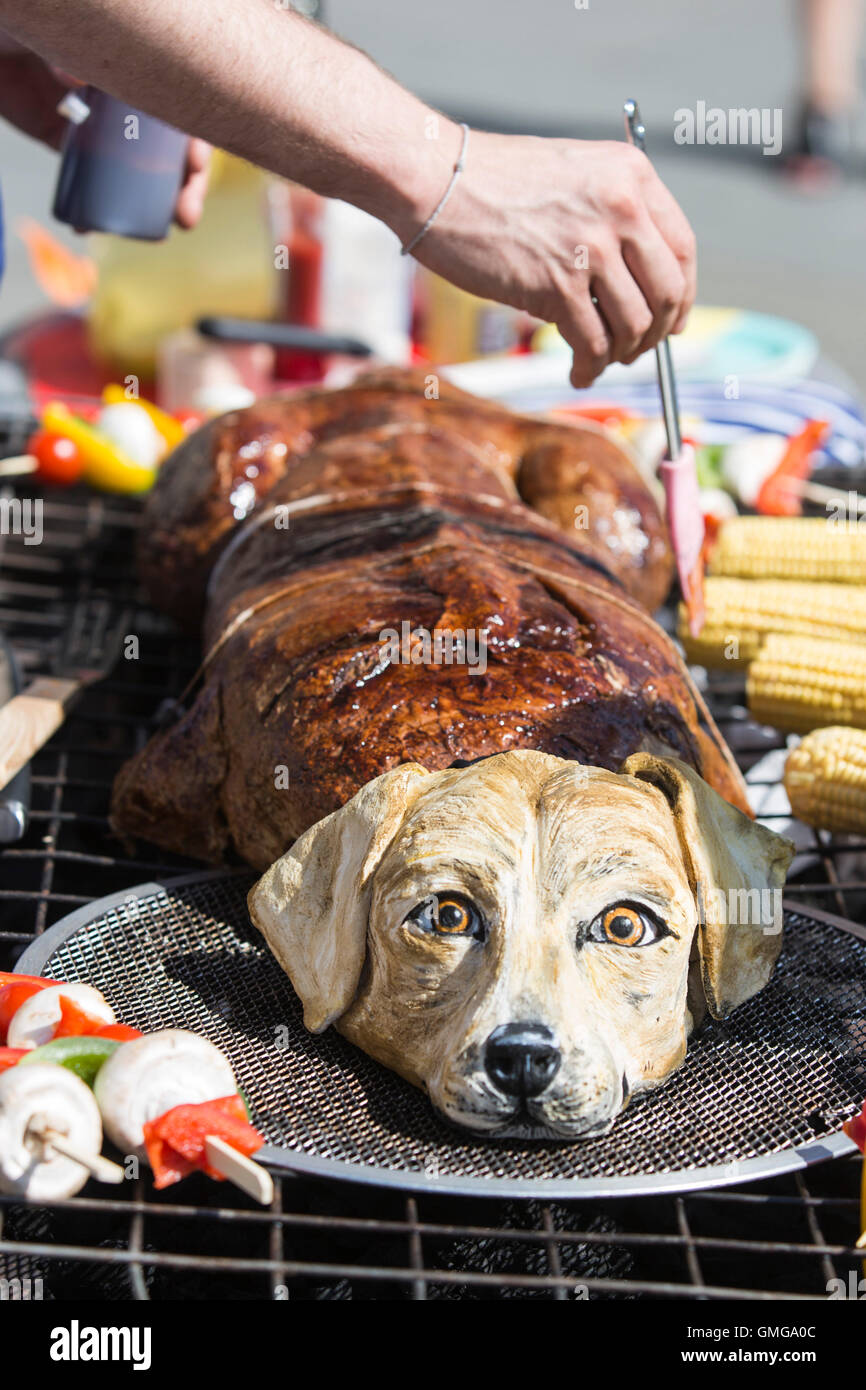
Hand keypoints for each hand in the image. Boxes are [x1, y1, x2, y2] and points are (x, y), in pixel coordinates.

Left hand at [0, 50, 210, 230]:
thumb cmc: (32, 23)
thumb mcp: (57, 33)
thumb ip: (68, 54)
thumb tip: (75, 83)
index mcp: (139, 71)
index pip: (181, 109)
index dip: (195, 138)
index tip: (196, 163)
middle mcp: (128, 102)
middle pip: (170, 149)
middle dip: (185, 186)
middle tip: (185, 215)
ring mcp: (102, 125)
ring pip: (139, 172)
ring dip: (153, 207)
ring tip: (161, 234)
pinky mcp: (72, 143)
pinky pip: (91, 180)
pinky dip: (93, 209)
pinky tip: (89, 227)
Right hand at [411, 128, 696, 386]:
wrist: (437, 177)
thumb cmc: (495, 181)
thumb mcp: (575, 175)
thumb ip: (612, 215)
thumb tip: (636, 283)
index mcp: (632, 175)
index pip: (683, 248)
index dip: (683, 295)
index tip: (673, 320)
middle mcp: (621, 208)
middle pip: (666, 292)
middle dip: (656, 333)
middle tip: (636, 350)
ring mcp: (591, 248)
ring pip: (634, 324)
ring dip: (621, 354)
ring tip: (601, 361)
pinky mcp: (557, 285)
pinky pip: (592, 343)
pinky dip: (589, 367)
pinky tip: (578, 372)